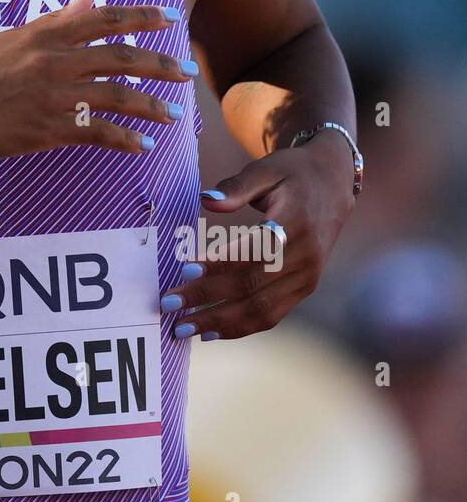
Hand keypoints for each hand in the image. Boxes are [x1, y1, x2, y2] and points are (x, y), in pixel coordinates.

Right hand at [0, 0, 199, 160]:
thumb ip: (53, 22)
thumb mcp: (10, 40)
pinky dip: (124, 140)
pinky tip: (141, 146)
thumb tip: (88, 0)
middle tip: (187, 72)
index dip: (141, 17)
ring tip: (173, 114)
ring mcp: (51, 96)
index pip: (103, 18)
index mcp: (42, 33)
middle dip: (160, 64)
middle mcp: (52, 59)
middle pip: (121, 57)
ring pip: (117, 97)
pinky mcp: (45, 130)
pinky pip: (97, 133)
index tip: (170, 17)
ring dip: (151, 105)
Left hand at [163, 130, 356, 340]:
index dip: (218, 265)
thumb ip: (237, 187)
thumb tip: (206, 200)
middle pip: (252, 286)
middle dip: (207, 298)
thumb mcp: (267, 168)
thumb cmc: (292, 173)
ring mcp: (308, 278)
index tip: (183, 272)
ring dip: (219, 322)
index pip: (253, 252)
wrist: (333, 184)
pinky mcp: (305, 289)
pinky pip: (272, 315)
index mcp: (296, 224)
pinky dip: (240, 328)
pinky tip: (210, 332)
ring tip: (182, 329)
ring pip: (261, 310)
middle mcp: (306, 257)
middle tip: (167, 304)